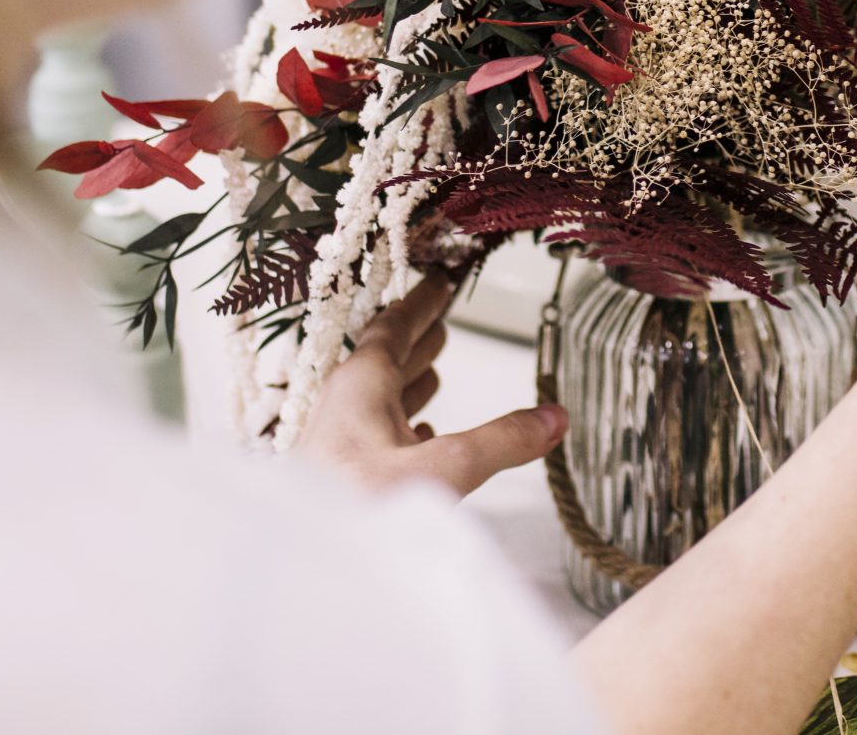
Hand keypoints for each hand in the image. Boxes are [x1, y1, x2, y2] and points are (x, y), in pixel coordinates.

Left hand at [297, 274, 567, 496]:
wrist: (302, 576)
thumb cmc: (355, 514)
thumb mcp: (442, 471)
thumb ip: (500, 442)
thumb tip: (555, 415)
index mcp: (359, 389)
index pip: (393, 329)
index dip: (421, 304)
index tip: (441, 280)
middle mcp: (344, 411)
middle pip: (385, 362)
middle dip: (417, 340)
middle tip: (443, 318)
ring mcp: (338, 448)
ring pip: (380, 402)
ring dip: (409, 383)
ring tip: (435, 370)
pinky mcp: (340, 483)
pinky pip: (376, 439)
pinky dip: (403, 428)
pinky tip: (419, 437)